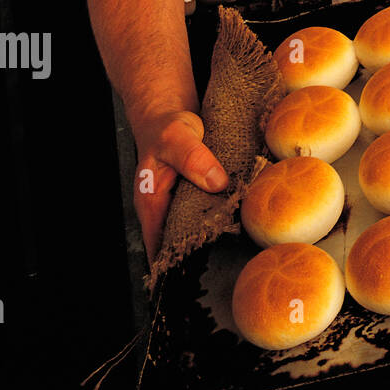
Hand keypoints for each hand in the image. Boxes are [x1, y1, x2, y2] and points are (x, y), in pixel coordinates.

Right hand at [132, 110, 227, 261]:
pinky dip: (218, 218)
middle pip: (178, 244)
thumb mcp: (178, 136)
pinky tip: (239, 222)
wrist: (170, 113)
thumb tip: (217, 183)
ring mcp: (178, 204)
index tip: (199, 276)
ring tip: (237, 250)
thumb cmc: (167, 126)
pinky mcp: (194, 195)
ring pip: (193, 230)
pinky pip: (205, 214)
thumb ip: (193, 158)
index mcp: (151, 202)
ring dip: (212, 238)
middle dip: (199, 258)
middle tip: (227, 266)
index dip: (176, 264)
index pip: (159, 246)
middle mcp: (163, 209)